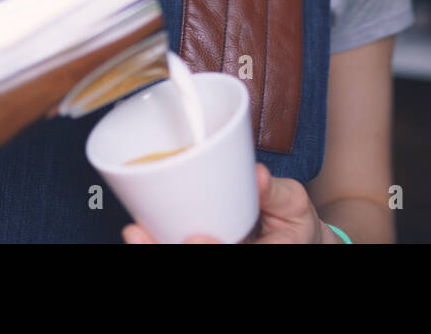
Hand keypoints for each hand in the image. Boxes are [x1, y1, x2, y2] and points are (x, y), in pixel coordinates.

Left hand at [121, 163, 333, 243]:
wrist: (295, 239)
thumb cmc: (293, 223)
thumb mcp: (294, 204)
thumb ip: (276, 192)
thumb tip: (257, 175)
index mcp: (263, 254)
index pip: (234, 256)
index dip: (211, 250)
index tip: (195, 238)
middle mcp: (235, 254)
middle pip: (197, 254)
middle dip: (165, 250)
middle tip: (138, 234)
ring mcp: (216, 249)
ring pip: (181, 252)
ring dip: (156, 248)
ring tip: (134, 233)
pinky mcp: (202, 246)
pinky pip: (178, 244)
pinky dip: (158, 241)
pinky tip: (138, 234)